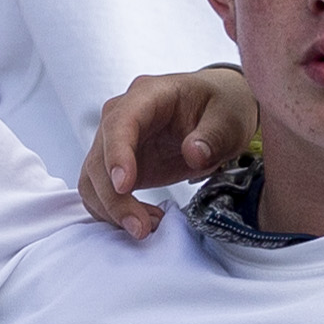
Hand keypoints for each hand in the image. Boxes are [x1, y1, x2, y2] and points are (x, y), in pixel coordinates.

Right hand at [84, 67, 258, 239]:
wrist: (221, 111)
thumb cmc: (223, 104)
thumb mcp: (231, 115)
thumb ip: (214, 134)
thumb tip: (193, 153)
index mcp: (148, 95)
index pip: (119, 123)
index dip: (117, 155)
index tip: (124, 186)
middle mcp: (122, 116)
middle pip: (98, 158)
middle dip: (113, 197)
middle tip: (140, 227)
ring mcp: (117, 142)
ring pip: (93, 179)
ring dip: (111, 209)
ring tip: (146, 228)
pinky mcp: (120, 166)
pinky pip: (101, 191)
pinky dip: (114, 212)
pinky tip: (143, 222)